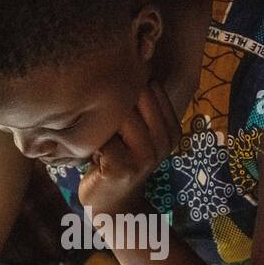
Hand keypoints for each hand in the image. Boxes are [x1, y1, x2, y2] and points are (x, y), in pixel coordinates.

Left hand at [76, 78, 180, 217]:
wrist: (114, 207)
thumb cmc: (120, 160)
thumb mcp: (139, 133)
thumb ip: (141, 105)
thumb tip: (133, 57)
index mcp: (172, 130)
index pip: (151, 87)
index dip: (127, 89)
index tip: (115, 105)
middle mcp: (163, 142)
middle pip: (135, 95)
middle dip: (113, 101)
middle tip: (103, 121)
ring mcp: (144, 155)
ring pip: (118, 113)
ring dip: (101, 121)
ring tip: (100, 137)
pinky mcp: (120, 166)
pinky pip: (100, 135)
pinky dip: (91, 140)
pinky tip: (93, 154)